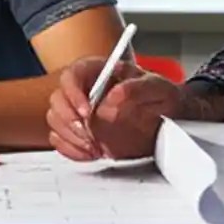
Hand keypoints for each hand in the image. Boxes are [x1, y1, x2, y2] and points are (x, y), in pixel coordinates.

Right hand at [47, 56, 180, 160]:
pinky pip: (60, 139)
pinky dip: (71, 149)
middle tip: (89, 133)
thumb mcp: (156, 86)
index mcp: (98, 71)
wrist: (168, 116)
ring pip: (55, 120)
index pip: (72, 75)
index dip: (73, 93)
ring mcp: (78, 111)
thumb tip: (115, 95)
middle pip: (58, 99)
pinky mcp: (79, 131)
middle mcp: (83, 89)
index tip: (87, 111)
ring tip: (93, 145)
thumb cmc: (159, 96)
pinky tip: (89, 153)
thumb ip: (137, 88)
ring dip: (70, 136)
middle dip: (69, 119)